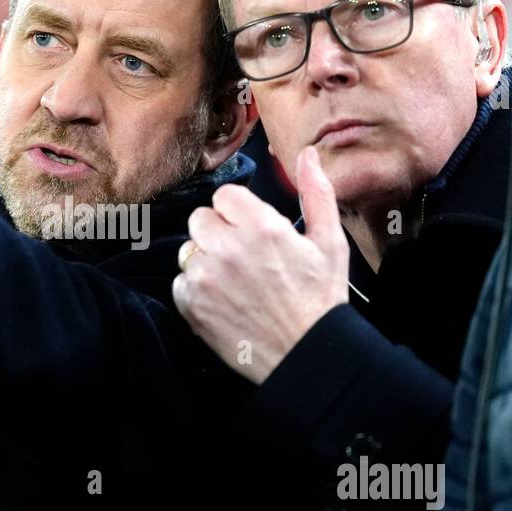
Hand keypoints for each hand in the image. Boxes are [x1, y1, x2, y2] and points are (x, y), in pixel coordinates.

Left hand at [172, 145, 348, 382]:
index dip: (238, 212)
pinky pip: (181, 283)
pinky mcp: (192, 305)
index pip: (224, 196)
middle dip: (219, 234)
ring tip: (236, 283)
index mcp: (261, 227)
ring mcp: (206, 277)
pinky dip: (197, 291)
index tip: (250, 231)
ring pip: (189, 252)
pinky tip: (224, 302)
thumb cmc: (321, 300)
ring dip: (207, 262)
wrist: (306, 355)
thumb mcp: (330, 242)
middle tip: (243, 257)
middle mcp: (228, 248)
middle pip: (200, 220)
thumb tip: (307, 155)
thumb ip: (316, 192)